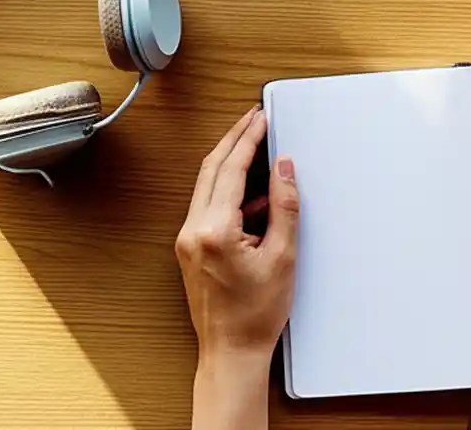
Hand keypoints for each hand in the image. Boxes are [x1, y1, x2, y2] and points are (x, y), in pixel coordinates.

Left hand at [176, 106, 299, 364]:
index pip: (230, 169)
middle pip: (211, 169)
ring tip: (257, 150)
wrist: (231, 351)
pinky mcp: (190, 248)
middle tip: (254, 119)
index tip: (261, 118)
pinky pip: (208, 207)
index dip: (248, 139)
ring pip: (207, 186)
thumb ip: (284, 205)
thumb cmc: (256, 314)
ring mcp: (187, 240)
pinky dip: (229, 192)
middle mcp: (192, 231)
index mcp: (213, 230)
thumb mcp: (282, 255)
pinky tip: (254, 196)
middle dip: (234, 140)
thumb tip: (283, 168)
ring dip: (230, 164)